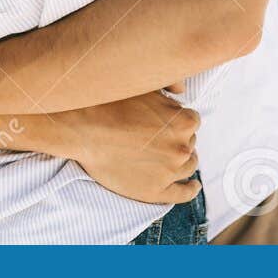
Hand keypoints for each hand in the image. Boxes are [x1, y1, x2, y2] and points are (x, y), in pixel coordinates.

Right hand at [68, 86, 200, 204]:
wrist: (84, 130)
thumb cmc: (112, 105)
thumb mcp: (145, 86)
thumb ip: (170, 84)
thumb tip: (183, 90)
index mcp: (183, 122)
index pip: (191, 122)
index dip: (177, 122)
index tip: (166, 123)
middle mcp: (181, 147)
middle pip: (189, 143)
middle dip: (177, 140)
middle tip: (159, 138)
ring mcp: (169, 171)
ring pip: (188, 166)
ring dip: (182, 161)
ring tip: (171, 158)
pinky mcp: (155, 191)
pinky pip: (183, 193)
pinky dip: (190, 189)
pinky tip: (193, 186)